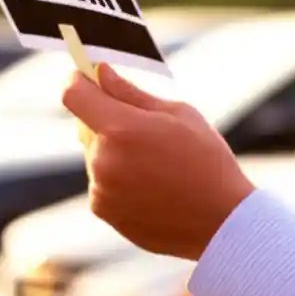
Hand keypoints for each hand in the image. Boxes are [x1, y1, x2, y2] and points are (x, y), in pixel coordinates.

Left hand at [62, 64, 252, 260]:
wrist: (221, 223)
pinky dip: (117, 178)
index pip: (73, 94)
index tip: (89, 79)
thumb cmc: (207, 161)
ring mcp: (100, 188)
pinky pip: (100, 181)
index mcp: (120, 129)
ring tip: (156, 164)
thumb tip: (101, 72)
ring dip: (113, 151)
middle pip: (85, 125)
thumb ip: (131, 93)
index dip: (78, 81)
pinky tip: (151, 185)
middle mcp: (102, 160)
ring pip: (95, 155)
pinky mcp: (102, 209)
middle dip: (106, 119)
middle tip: (144, 129)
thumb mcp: (178, 115)